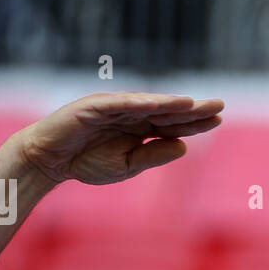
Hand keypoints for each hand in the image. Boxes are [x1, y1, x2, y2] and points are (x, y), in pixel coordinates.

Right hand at [13, 92, 223, 184]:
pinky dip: (136, 103)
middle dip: (192, 108)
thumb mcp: (127, 166)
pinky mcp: (93, 107)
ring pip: (146, 104)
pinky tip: (155, 104)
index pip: (173, 124)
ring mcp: (112, 108)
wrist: (48, 161)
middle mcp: (130, 114)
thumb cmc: (86, 163)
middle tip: (220, 104)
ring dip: (169, 103)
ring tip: (192, 104)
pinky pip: (117, 104)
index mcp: (140, 129)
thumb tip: (184, 147)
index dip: (195, 122)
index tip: (219, 119)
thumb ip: (153, 156)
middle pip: (166, 110)